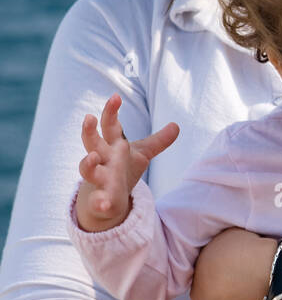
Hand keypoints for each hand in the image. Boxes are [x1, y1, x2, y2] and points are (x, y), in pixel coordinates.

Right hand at [76, 93, 178, 231]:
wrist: (107, 199)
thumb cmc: (122, 171)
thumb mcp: (141, 154)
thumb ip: (158, 141)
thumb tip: (176, 126)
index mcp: (112, 146)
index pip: (110, 125)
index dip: (111, 111)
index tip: (116, 97)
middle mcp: (102, 159)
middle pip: (92, 142)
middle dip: (89, 130)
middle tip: (89, 117)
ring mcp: (99, 179)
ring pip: (87, 169)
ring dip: (88, 163)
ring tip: (94, 157)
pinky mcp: (100, 200)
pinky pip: (97, 200)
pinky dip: (99, 201)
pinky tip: (103, 202)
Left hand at [190, 228, 274, 299]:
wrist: (264, 279)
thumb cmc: (250, 252)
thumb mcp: (232, 236)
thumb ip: (225, 246)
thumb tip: (229, 250)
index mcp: (200, 269)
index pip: (208, 275)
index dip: (224, 276)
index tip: (240, 275)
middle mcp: (199, 294)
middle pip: (210, 299)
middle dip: (223, 299)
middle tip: (246, 295)